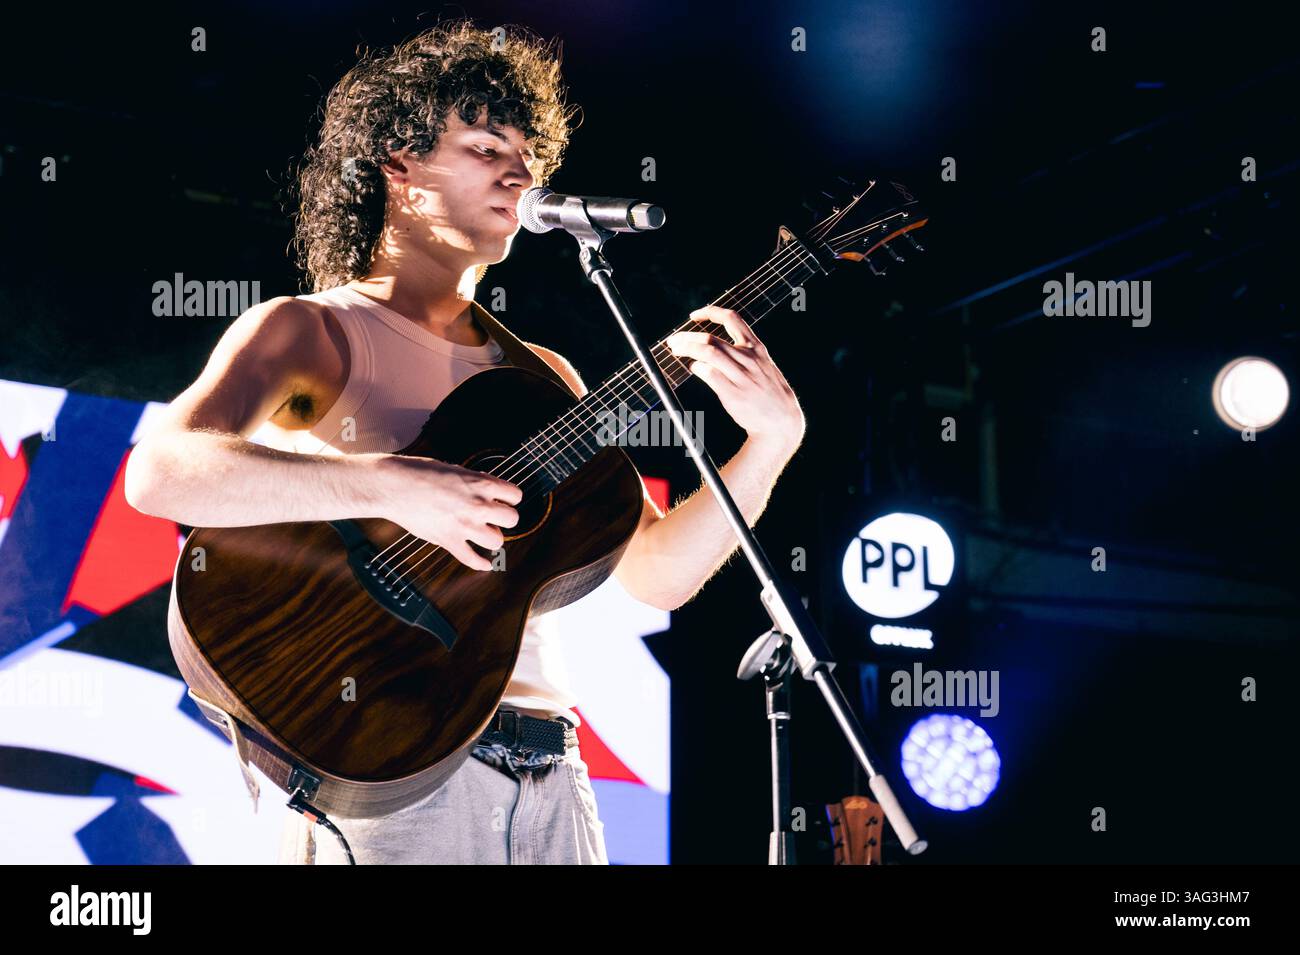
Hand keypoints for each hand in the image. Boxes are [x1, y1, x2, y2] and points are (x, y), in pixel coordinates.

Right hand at [374, 455, 520, 570]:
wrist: (394, 485)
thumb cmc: (419, 472)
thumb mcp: (455, 469)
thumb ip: (473, 483)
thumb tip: (485, 492)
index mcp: (481, 484)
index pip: (515, 495)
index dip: (509, 499)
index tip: (501, 501)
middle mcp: (478, 505)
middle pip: (512, 520)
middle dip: (503, 519)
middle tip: (492, 518)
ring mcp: (464, 525)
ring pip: (497, 541)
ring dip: (491, 538)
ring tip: (482, 533)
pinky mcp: (449, 540)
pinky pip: (472, 559)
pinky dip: (481, 564)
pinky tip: (486, 564)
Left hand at [666, 306, 804, 451]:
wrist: (781, 421)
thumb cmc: (769, 394)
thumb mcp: (763, 366)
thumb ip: (743, 354)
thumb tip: (714, 348)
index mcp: (756, 348)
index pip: (732, 319)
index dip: (710, 312)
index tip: (694, 316)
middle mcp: (749, 358)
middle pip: (711, 338)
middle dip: (688, 337)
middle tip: (674, 341)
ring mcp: (741, 376)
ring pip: (708, 353)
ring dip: (687, 349)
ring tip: (676, 351)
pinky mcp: (733, 393)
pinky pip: (710, 374)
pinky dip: (698, 368)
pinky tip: (694, 369)